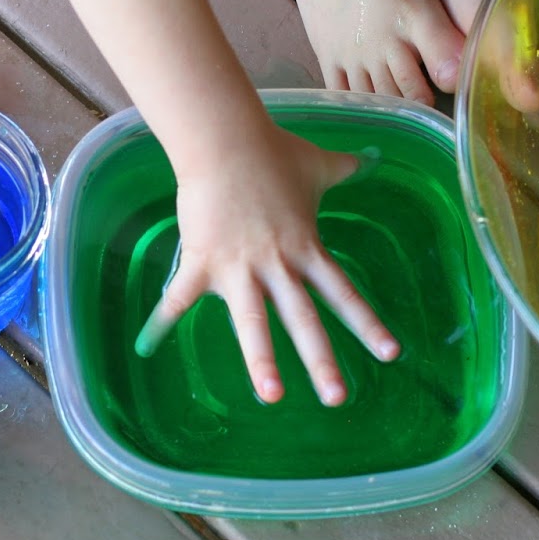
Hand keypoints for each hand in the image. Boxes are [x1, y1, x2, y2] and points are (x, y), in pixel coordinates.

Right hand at [134, 124, 398, 405]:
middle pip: (303, 319)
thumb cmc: (273, 152)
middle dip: (321, 361)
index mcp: (307, 248)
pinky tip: (148, 344)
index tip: (390, 355)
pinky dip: (162, 319)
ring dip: (262, 360)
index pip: (343, 293)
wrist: (227, 141)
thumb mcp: (318, 163)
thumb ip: (346, 168)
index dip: (367, 324)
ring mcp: (239, 266)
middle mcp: (277, 264)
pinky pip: (180, 295)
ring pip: (253, 321)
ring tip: (272, 396)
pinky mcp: (202, 260)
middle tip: (338, 398)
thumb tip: (371, 159)